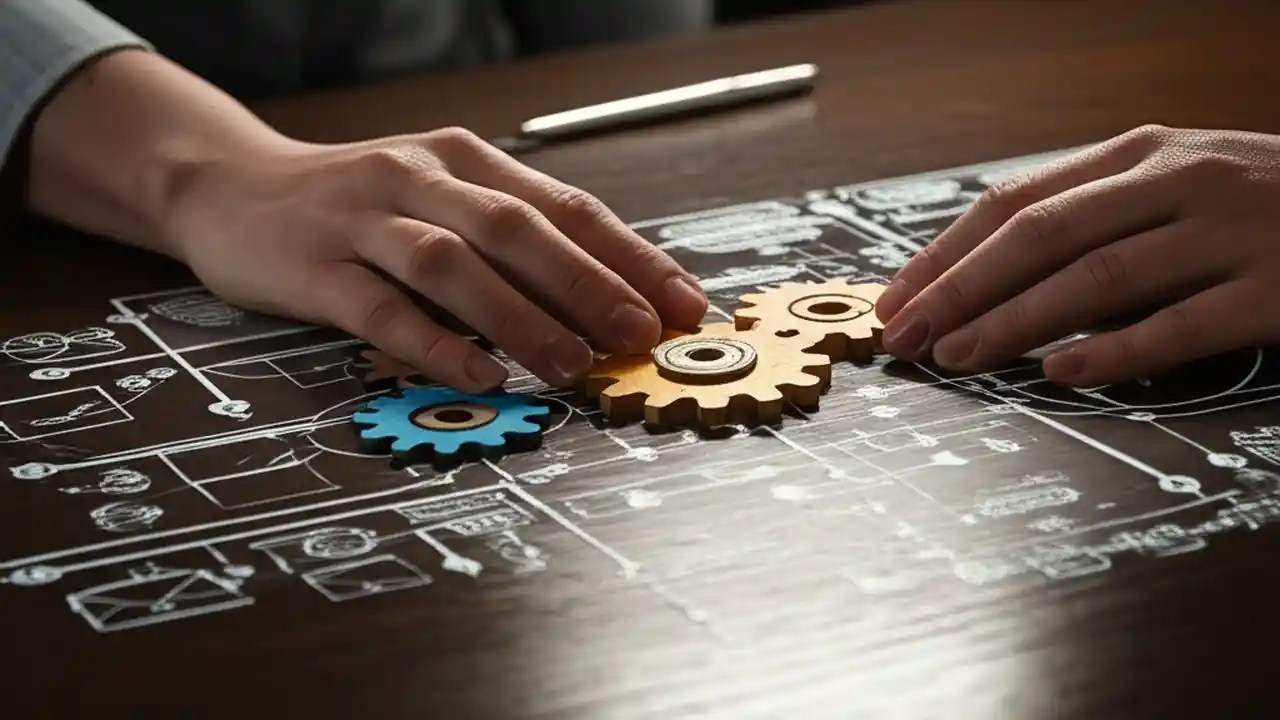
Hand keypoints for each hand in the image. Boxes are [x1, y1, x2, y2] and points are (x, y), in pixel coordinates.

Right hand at [161, 127, 707, 391]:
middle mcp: (420, 179)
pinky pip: (381, 308)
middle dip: (588, 285)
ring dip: (520, 317)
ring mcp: (364, 220)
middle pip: (517, 229)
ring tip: (573, 364)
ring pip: (452, 265)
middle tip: (639, 335)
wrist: (231, 184)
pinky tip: (478, 374)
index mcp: (466, 161)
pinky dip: (434, 343)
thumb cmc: (359, 203)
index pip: (566, 207)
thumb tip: (607, 299)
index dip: (629, 257)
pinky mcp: (314, 267)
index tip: (682, 304)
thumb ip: (511, 240)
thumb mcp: (441, 197)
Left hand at [874, 124, 1279, 386]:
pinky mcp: (1278, 287)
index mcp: (1139, 155)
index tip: (897, 298)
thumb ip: (1092, 219)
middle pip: (1042, 235)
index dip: (946, 254)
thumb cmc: (1260, 202)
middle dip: (961, 289)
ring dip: (1016, 320)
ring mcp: (1230, 232)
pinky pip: (1183, 324)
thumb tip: (985, 277)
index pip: (1015, 202)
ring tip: (960, 355)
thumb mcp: (1171, 187)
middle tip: (908, 335)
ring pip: (1099, 277)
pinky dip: (1116, 351)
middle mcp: (1178, 181)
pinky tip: (1061, 372)